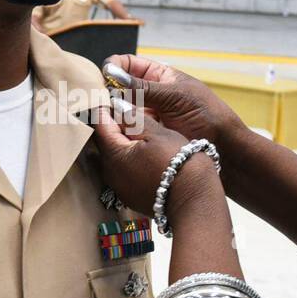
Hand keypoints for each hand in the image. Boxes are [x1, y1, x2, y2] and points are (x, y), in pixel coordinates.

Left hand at [92, 102, 221, 217]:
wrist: (197, 202)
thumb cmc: (180, 163)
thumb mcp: (157, 133)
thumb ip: (133, 118)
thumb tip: (117, 105)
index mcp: (113, 155)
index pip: (100, 124)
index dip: (107, 107)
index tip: (114, 96)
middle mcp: (111, 174)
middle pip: (106, 141)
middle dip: (116, 124)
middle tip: (130, 109)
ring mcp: (121, 188)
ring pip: (117, 156)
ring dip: (125, 141)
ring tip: (143, 129)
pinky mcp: (132, 196)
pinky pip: (127, 170)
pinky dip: (133, 158)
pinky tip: (149, 151)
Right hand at [103, 55, 244, 148]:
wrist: (222, 147)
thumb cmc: (206, 115)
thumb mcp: (176, 96)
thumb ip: (144, 88)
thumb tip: (113, 73)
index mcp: (159, 76)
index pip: (128, 63)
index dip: (114, 66)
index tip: (104, 74)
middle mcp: (149, 94)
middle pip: (119, 86)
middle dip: (107, 90)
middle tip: (97, 97)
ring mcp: (146, 114)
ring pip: (119, 108)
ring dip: (110, 110)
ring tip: (101, 113)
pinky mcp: (144, 134)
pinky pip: (125, 127)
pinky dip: (116, 127)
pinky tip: (111, 128)